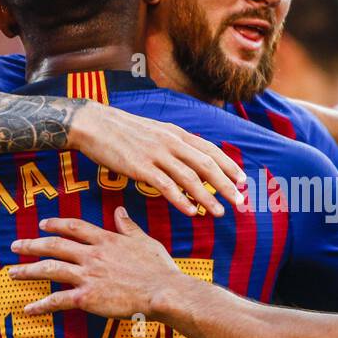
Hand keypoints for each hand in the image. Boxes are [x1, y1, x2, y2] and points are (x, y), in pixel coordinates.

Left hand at [9, 208, 184, 318]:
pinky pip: (58, 300)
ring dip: (28, 270)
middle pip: (54, 246)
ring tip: (13, 273)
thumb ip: (129, 226)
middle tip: (15, 246)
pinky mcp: (87, 297)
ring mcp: (88, 276)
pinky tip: (28, 309)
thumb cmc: (159, 269)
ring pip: (50, 270)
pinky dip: (41, 305)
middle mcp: (92, 255)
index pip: (74, 227)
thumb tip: (120, 211)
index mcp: (106, 240)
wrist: (162, 291)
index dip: (56, 224)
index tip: (42, 224)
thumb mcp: (145, 241)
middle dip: (32, 245)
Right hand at [72, 102, 245, 217]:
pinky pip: (166, 185)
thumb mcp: (155, 132)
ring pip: (189, 177)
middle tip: (240, 201)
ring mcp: (156, 154)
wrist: (94, 124)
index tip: (242, 181)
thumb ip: (174, 145)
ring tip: (219, 212)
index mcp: (176, 133)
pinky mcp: (140, 167)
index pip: (210, 150)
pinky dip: (181, 199)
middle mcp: (170, 142)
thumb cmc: (123, 131)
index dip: (229, 166)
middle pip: (206, 164)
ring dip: (207, 197)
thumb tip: (192, 160)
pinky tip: (191, 211)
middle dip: (226, 184)